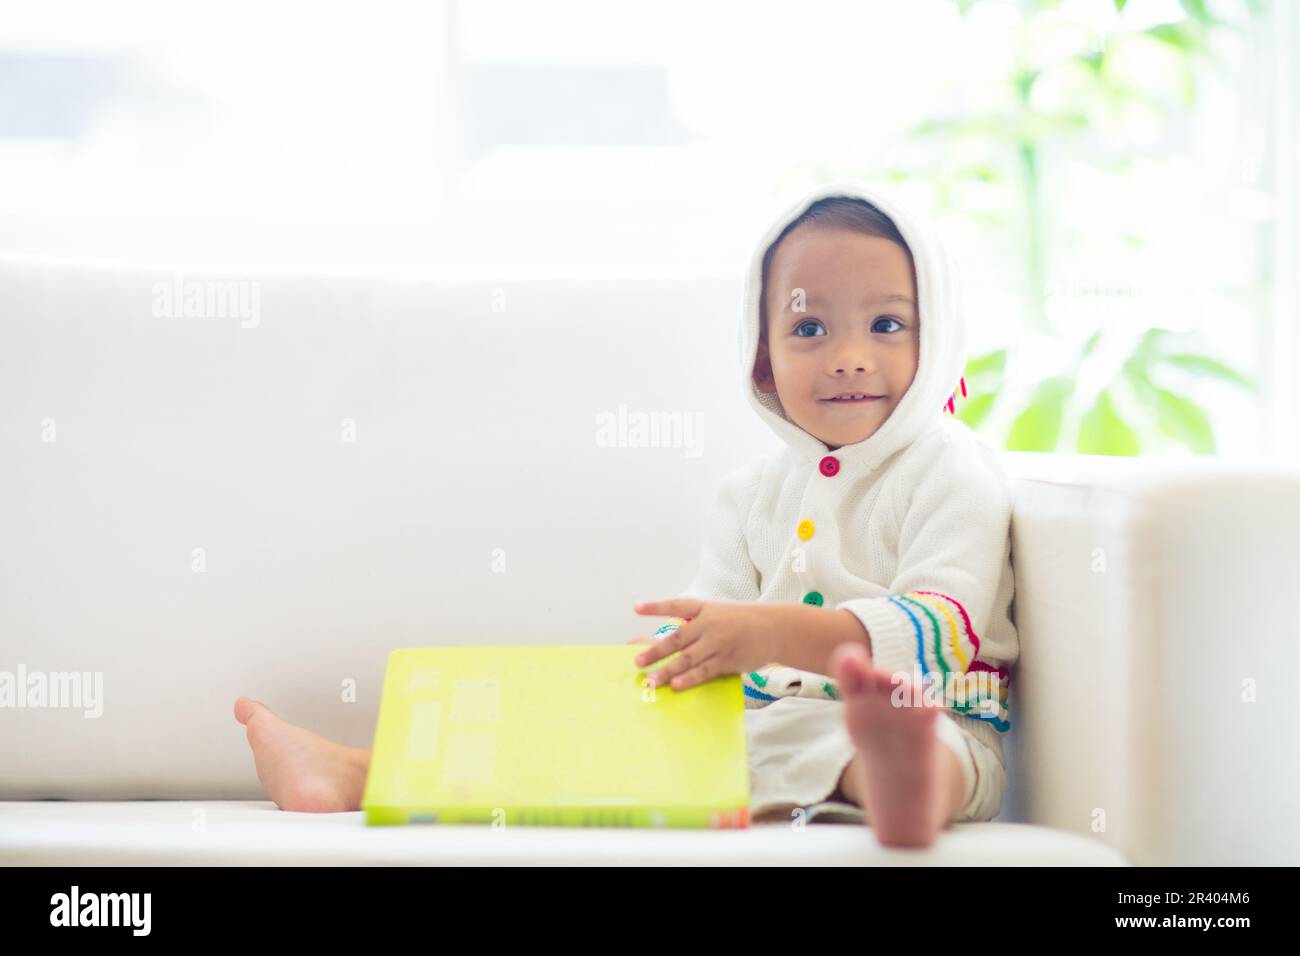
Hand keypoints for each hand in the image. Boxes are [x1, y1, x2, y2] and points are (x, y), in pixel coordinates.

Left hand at [631, 598, 780, 691]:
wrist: (774, 628)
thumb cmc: (742, 621)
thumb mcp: (719, 612)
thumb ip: (697, 622)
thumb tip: (672, 642)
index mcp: (705, 608)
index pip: (676, 605)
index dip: (655, 607)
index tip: (635, 608)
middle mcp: (709, 624)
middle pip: (677, 639)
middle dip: (655, 652)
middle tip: (638, 662)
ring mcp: (718, 643)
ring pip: (687, 659)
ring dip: (667, 671)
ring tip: (652, 681)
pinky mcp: (728, 660)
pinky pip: (704, 671)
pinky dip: (689, 679)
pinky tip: (676, 685)